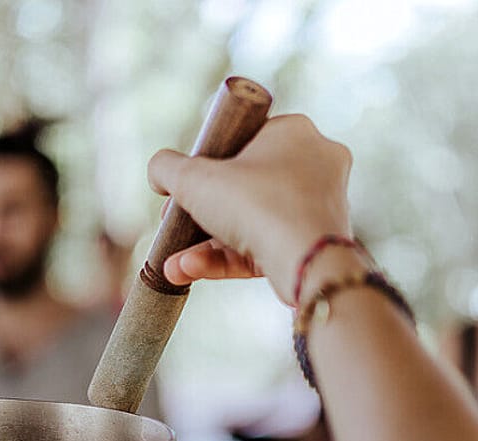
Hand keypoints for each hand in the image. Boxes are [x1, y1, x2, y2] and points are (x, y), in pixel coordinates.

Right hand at [147, 114, 352, 302]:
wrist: (307, 263)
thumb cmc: (257, 205)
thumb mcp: (194, 179)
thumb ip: (166, 167)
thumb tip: (158, 171)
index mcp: (295, 132)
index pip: (244, 140)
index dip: (209, 163)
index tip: (184, 186)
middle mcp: (316, 164)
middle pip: (245, 186)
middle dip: (201, 212)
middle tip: (173, 223)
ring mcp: (319, 207)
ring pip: (252, 222)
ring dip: (206, 245)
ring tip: (172, 262)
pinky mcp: (315, 246)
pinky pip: (265, 247)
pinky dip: (228, 259)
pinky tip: (187, 271)